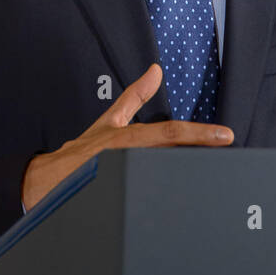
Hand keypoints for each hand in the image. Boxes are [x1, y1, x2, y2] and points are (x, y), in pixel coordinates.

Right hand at [20, 63, 232, 210]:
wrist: (49, 181)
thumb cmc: (83, 152)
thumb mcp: (111, 120)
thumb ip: (136, 96)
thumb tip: (156, 70)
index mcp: (127, 140)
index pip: (170, 133)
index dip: (200, 134)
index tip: (226, 135)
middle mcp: (126, 160)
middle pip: (171, 162)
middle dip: (198, 161)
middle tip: (225, 157)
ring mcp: (122, 183)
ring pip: (162, 183)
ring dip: (183, 181)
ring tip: (209, 180)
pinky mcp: (117, 201)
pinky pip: (147, 200)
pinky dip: (164, 198)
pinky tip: (179, 203)